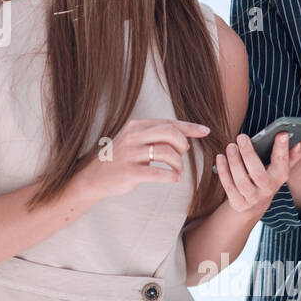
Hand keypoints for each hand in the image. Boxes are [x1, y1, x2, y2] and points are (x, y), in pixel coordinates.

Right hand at [78, 118, 210, 200]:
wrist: (95, 177)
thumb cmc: (121, 159)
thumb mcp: (136, 141)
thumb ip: (157, 136)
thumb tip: (186, 135)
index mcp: (136, 126)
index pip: (168, 122)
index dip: (189, 127)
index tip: (205, 131)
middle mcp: (133, 137)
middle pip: (169, 132)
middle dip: (182, 144)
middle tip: (182, 155)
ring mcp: (131, 154)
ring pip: (167, 152)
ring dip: (178, 164)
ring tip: (177, 170)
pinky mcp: (130, 172)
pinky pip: (159, 173)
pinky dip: (171, 176)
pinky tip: (172, 178)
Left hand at [214, 132, 300, 213]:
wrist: (253, 205)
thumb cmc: (266, 177)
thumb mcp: (279, 168)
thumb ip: (289, 156)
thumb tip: (299, 145)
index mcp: (280, 177)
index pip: (282, 162)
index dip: (282, 148)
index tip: (282, 133)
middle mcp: (268, 189)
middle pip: (258, 173)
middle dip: (249, 153)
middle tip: (241, 136)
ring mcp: (253, 198)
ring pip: (241, 180)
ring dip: (234, 162)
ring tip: (230, 146)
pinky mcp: (239, 203)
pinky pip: (229, 186)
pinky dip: (223, 171)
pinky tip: (220, 157)